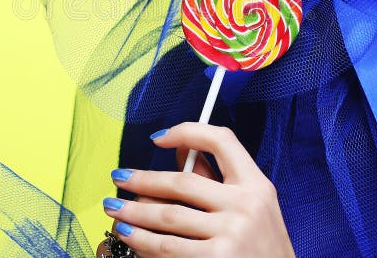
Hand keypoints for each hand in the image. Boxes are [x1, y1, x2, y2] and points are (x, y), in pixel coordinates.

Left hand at [102, 123, 294, 257]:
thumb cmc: (261, 246)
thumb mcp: (252, 206)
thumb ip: (217, 179)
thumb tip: (179, 151)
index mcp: (256, 184)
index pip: (221, 141)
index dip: (186, 132)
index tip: (158, 138)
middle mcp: (245, 206)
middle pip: (182, 182)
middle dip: (142, 179)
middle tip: (119, 178)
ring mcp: (231, 236)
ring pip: (168, 217)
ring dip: (134, 211)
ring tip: (115, 209)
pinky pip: (168, 249)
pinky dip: (143, 241)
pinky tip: (130, 235)